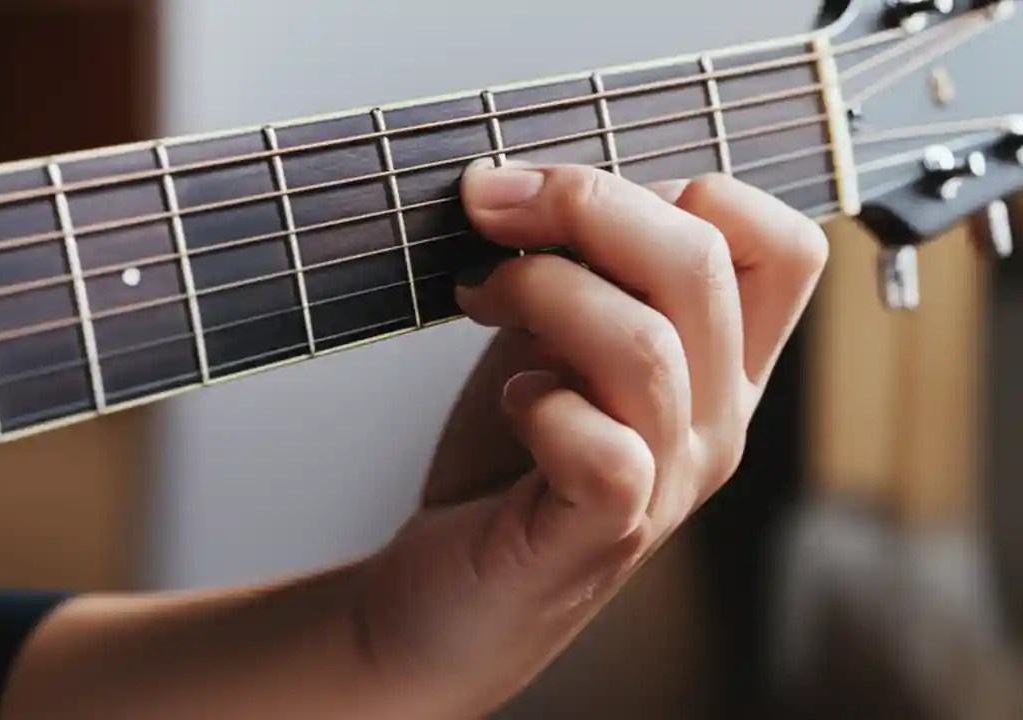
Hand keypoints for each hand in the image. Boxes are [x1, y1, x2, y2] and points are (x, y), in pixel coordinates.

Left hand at [352, 160, 827, 715]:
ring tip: (482, 296)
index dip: (689, 188)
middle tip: (491, 205)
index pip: (783, 245)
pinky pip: (605, 449)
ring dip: (541, 291)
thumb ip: (582, 267)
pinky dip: (542, 403)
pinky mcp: (604, 533)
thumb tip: (548, 186)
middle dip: (586, 202)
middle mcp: (717, 420)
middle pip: (704, 264)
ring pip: (646, 347)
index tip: (572, 194)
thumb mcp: (551, 335)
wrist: (445, 593)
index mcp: (721, 363)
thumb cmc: (503, 460)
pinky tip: (514, 399)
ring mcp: (670, 482)